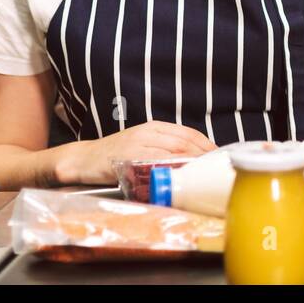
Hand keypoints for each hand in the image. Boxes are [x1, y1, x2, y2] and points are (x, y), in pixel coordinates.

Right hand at [54, 121, 214, 184]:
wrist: (84, 159)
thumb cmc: (115, 155)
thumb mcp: (143, 145)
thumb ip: (164, 149)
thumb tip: (191, 161)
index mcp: (155, 127)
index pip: (188, 133)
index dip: (207, 144)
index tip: (219, 156)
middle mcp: (149, 132)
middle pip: (185, 141)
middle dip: (205, 154)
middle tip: (217, 168)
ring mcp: (139, 142)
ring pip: (174, 149)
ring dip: (194, 161)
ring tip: (207, 173)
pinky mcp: (129, 156)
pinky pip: (156, 160)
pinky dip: (172, 166)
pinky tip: (182, 175)